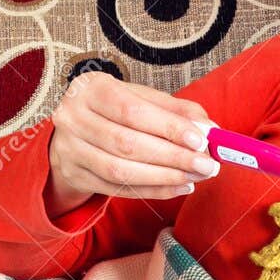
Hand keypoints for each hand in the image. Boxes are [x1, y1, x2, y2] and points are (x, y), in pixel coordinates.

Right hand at [45, 69, 220, 215]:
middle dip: (173, 157)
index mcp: (91, 89)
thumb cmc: (112, 111)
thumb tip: (210, 129)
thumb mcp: (141, 100)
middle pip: (128, 143)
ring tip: (195, 177)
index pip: (133, 111)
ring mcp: (69, 149)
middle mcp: (73, 118)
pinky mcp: (75, 175)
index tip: (200, 140)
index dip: (168, 127)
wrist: (72, 134)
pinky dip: (153, 190)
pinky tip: (177, 187)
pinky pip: (118, 189)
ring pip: (121, 171)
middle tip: (206, 165)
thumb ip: (175, 111)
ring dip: (165, 177)